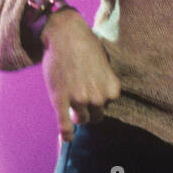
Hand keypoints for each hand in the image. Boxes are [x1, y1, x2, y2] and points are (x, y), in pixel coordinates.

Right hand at [40, 8, 120, 141]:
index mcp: (112, 89)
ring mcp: (79, 100)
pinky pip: (64, 124)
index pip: (108, 106)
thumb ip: (104, 84)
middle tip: (80, 99)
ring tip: (71, 105)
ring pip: (81, 119)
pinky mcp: (60, 99)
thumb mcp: (105, 66)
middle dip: (89, 110)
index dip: (99, 99)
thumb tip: (101, 99)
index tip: (92, 92)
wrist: (65, 33)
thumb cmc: (85, 46)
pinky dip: (66, 133)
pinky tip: (67, 138)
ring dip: (77, 115)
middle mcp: (98, 98)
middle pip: (96, 116)